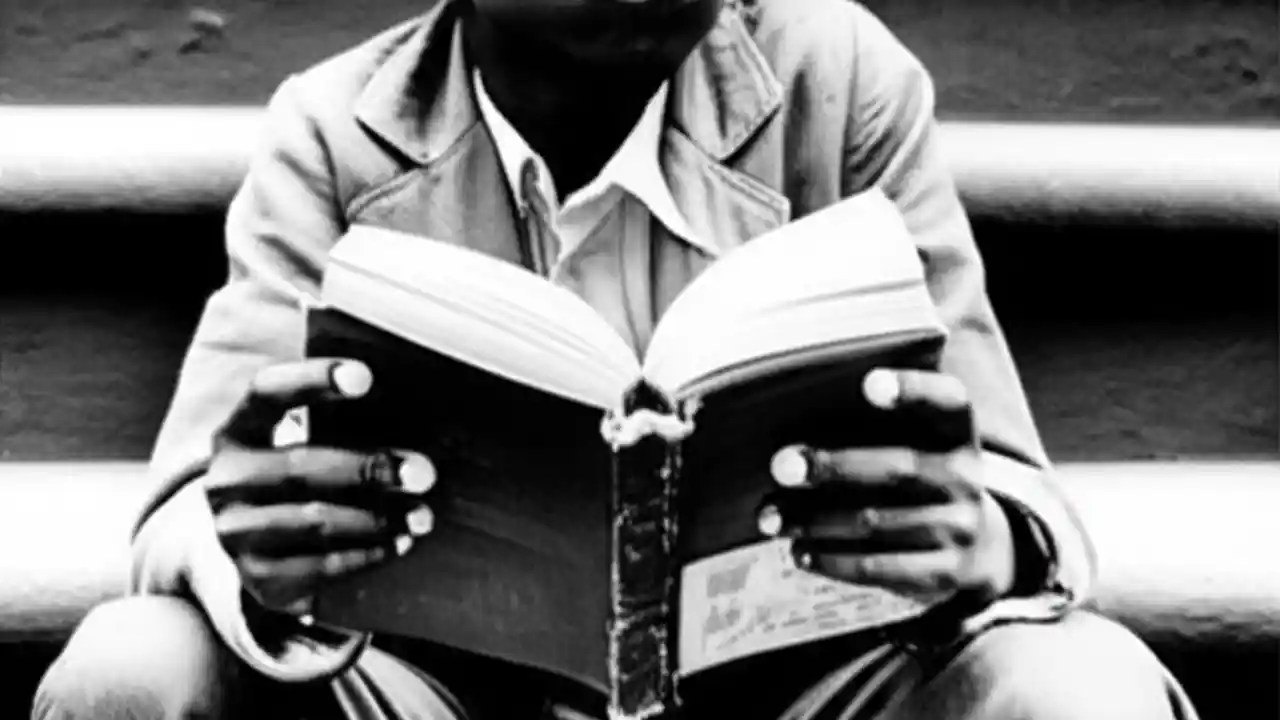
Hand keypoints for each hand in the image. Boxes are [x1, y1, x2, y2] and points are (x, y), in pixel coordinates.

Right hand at [205, 358, 436, 615]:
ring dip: (377, 519)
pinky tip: (398, 544)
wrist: (265, 549)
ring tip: (422, 515)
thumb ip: (340, 423)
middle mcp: (226, 480)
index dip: (311, 380)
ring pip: (314, 521)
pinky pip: (321, 565)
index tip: (365, 376)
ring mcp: (235, 533)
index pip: (266, 393)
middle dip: (368, 469)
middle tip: (423, 473)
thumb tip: (416, 412)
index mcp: (237, 431)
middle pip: (301, 467)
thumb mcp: (307, 443)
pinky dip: (367, 554)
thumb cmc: (306, 478)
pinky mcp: (257, 577)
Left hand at [762, 368, 1014, 602]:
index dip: (913, 389)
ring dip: (814, 520)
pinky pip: (879, 566)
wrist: (975, 548)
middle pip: (898, 468)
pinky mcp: (945, 573)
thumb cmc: (915, 478)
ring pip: (875, 523)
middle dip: (833, 467)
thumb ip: (871, 429)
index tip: (869, 382)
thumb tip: (793, 436)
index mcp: (957, 431)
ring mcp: (960, 528)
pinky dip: (832, 559)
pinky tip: (799, 550)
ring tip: (770, 517)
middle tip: (781, 466)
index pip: (947, 400)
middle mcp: (967, 476)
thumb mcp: (914, 445)